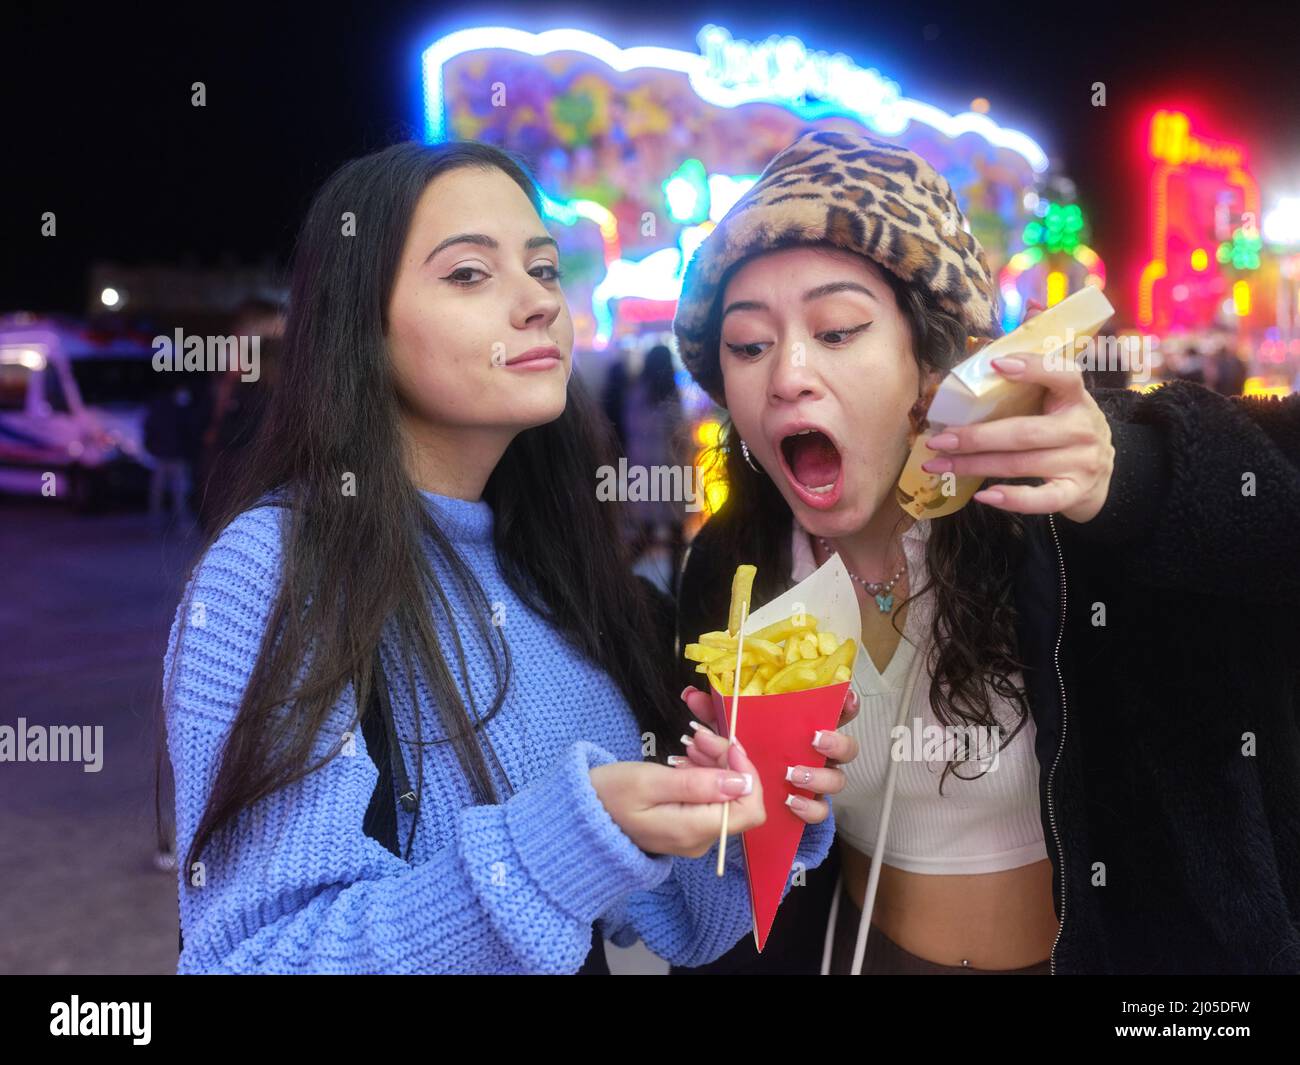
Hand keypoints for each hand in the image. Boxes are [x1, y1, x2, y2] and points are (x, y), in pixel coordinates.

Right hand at [589, 746, 765, 859]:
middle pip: (737, 798)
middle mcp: (701, 839)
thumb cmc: (607, 795)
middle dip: (726, 760)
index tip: (726, 744)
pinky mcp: (685, 825)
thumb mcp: (649, 782)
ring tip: (690, 740)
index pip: (749, 809)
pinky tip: (686, 756)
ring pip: (724, 793)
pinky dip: (703, 771)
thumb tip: (742, 783)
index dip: (746, 773)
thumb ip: (697, 784)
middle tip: (698, 734)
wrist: (578, 818)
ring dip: (714, 762)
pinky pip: (708, 796)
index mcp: (693, 831)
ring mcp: (693, 834)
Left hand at [675, 685, 860, 824]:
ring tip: (792, 774)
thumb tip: (691, 695)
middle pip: (847, 748)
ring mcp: (817, 782)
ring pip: (837, 780)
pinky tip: (791, 803)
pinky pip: (820, 811)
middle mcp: (818, 754)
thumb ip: (714, 713)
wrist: (742, 795)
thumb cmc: (744, 752)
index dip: (846, 704)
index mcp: (806, 728)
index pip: (836, 712)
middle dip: (836, 742)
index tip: (845, 698)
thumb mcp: (729, 730)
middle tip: (815, 739)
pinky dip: (808, 808)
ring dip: (817, 776)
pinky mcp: (809, 807)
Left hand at [919, 299, 1114, 522]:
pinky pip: (1041, 500)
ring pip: (1021, 465)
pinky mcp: (1075, 492)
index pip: (1062, 375)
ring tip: (937, 465)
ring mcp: (1081, 462)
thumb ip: (1043, 353)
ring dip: (974, 466)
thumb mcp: (1062, 391)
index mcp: (1076, 396)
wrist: (1106, 472)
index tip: (995, 362)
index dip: (1031, 367)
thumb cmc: (1067, 424)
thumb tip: (1032, 302)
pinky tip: (982, 496)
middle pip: (1024, 432)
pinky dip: (1012, 500)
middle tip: (937, 439)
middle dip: (975, 436)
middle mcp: (1082, 427)